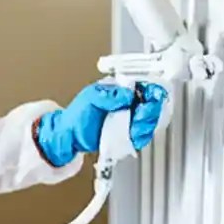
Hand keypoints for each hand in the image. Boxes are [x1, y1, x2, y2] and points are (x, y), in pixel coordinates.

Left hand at [36, 82, 168, 166]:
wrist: (70, 136)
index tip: (154, 97)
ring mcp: (129, 119)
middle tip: (140, 117)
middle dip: (149, 111)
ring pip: (149, 121)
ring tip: (133, 130)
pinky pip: (142, 136)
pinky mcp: (128, 134)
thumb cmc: (77, 114)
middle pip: (151, 104)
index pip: (144, 86)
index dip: (153, 91)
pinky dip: (141, 138)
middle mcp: (128, 103)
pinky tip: (134, 138)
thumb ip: (109, 95)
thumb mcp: (90, 98)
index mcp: (120, 90)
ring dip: (145, 126)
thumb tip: (126, 94)